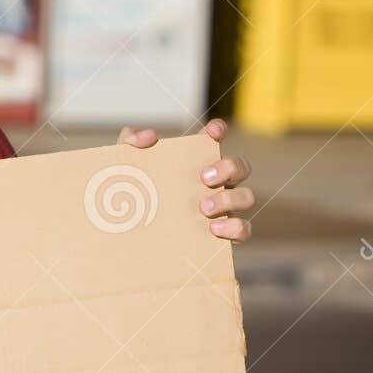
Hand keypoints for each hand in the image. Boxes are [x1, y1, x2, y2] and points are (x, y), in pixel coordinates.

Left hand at [118, 118, 253, 241]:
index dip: (218, 130)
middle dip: (228, 168)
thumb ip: (129, 144)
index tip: (211, 132)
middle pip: (240, 166)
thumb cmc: (134, 199)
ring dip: (230, 199)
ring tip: (203, 207)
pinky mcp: (224, 235)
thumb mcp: (125, 170)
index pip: (215, 137)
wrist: (131, 242)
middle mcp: (216, 184)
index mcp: (196, 163)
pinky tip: (213, 229)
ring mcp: (224, 209)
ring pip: (247, 197)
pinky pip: (243, 230)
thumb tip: (148, 136)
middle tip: (204, 178)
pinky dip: (234, 227)